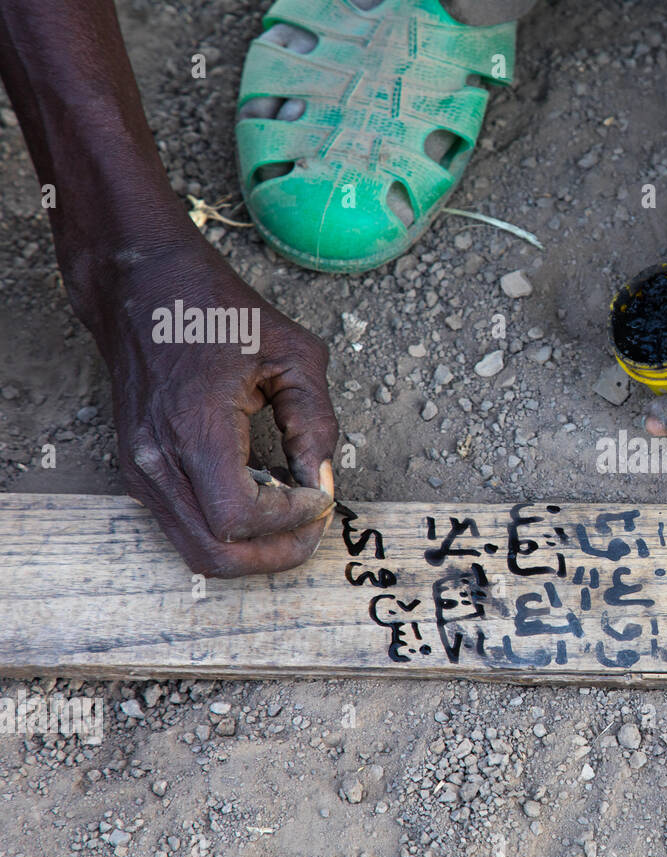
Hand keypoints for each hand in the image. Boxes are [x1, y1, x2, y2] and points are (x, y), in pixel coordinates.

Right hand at [88, 240, 339, 576]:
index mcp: (194, 429)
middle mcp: (157, 459)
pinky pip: (186, 526)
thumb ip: (316, 422)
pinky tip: (261, 493)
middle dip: (277, 553)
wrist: (142, 286)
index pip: (241, 519)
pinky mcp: (139, 470)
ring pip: (198, 550)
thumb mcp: (294, 353)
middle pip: (216, 554)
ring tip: (293, 513)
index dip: (292, 520)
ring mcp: (141, 470)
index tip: (321, 494)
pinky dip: (229, 530)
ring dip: (254, 548)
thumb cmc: (217, 310)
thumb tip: (320, 479)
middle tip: (315, 525)